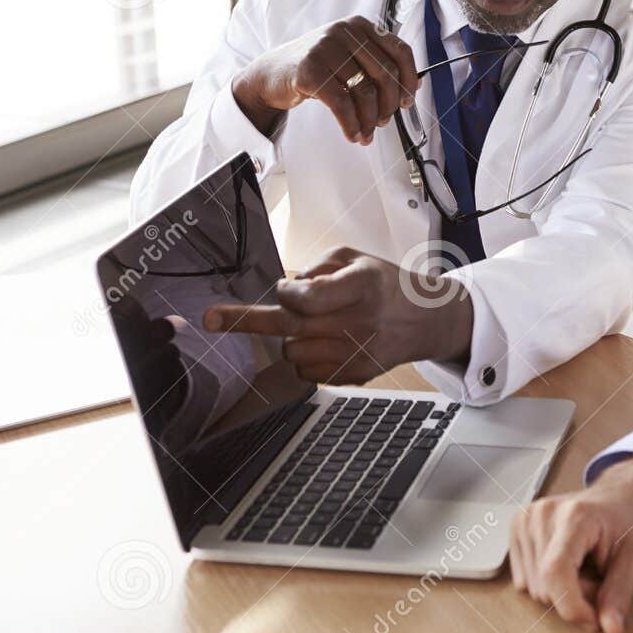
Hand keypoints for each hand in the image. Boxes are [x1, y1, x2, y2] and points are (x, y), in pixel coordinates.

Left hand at [201, 246, 473, 381]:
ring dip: (291, 337)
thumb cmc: (385, 284)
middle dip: (245, 321)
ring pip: (293, 351)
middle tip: (209, 319)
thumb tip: (287, 290)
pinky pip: (307, 372)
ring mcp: (357, 352)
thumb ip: (318, 267)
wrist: (423, 320)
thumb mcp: (356, 258)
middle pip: (290, 327)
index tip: (283, 290)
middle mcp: (359, 321)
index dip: (288, 293)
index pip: (309, 297)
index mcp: (362, 286)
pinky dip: (305, 357)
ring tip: (313, 324)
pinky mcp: (354, 375)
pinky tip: (325, 343)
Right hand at [231, 15, 418, 143]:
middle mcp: (344, 31)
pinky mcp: (310, 70)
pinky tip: (352, 134)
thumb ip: (376, 65)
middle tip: (383, 122)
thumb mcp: (348, 57)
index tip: (407, 101)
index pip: (399, 51)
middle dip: (388, 105)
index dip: (409, 79)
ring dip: (369, 120)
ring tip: (365, 133)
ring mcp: (325, 48)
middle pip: (385, 74)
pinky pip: (342, 104)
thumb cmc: (317, 67)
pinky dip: (351, 124)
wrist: (273, 73)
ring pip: (365, 92)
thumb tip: (413, 87)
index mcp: (360, 26)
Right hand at [509, 456, 632, 632]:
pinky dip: (548, 583)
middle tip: (600, 580)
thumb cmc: (630, 521)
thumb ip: (619, 595)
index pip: (555, 573)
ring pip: (534, 588)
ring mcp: (526, 519)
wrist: (621, 494)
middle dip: (575, 598)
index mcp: (574, 515)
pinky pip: (525, 580)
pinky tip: (568, 565)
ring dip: (561, 592)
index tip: (595, 618)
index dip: (573, 607)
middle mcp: (543, 514)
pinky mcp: (517, 528)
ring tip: (585, 570)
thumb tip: (610, 629)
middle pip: (545, 587)